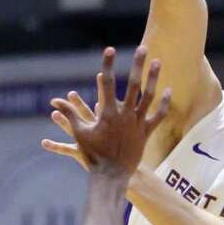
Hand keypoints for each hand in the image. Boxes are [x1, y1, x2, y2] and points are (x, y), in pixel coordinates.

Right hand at [42, 45, 169, 177]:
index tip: (110, 49)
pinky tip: (168, 91)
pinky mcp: (145, 133)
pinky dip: (164, 104)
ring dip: (154, 79)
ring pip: (149, 97)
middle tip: (143, 49)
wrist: (112, 176)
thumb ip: (69, 115)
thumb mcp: (80, 134)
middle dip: (138, 65)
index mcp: (108, 114)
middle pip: (133, 85)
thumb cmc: (93, 155)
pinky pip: (158, 116)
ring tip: (157, 62)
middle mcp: (125, 116)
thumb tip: (55, 102)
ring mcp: (137, 124)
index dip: (108, 65)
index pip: (107, 83)